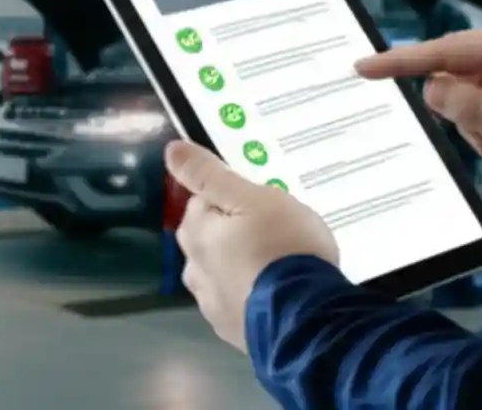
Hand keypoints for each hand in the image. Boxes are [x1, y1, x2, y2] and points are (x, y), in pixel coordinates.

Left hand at [166, 141, 338, 352]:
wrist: (309, 320)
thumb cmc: (283, 248)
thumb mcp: (251, 198)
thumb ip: (209, 174)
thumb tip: (172, 150)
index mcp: (195, 233)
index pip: (205, 200)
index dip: (236, 197)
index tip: (264, 204)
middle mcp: (193, 269)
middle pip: (212, 237)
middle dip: (237, 233)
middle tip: (279, 234)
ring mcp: (212, 304)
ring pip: (224, 272)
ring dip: (244, 266)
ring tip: (281, 267)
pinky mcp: (234, 331)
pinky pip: (241, 301)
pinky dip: (254, 295)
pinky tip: (279, 295)